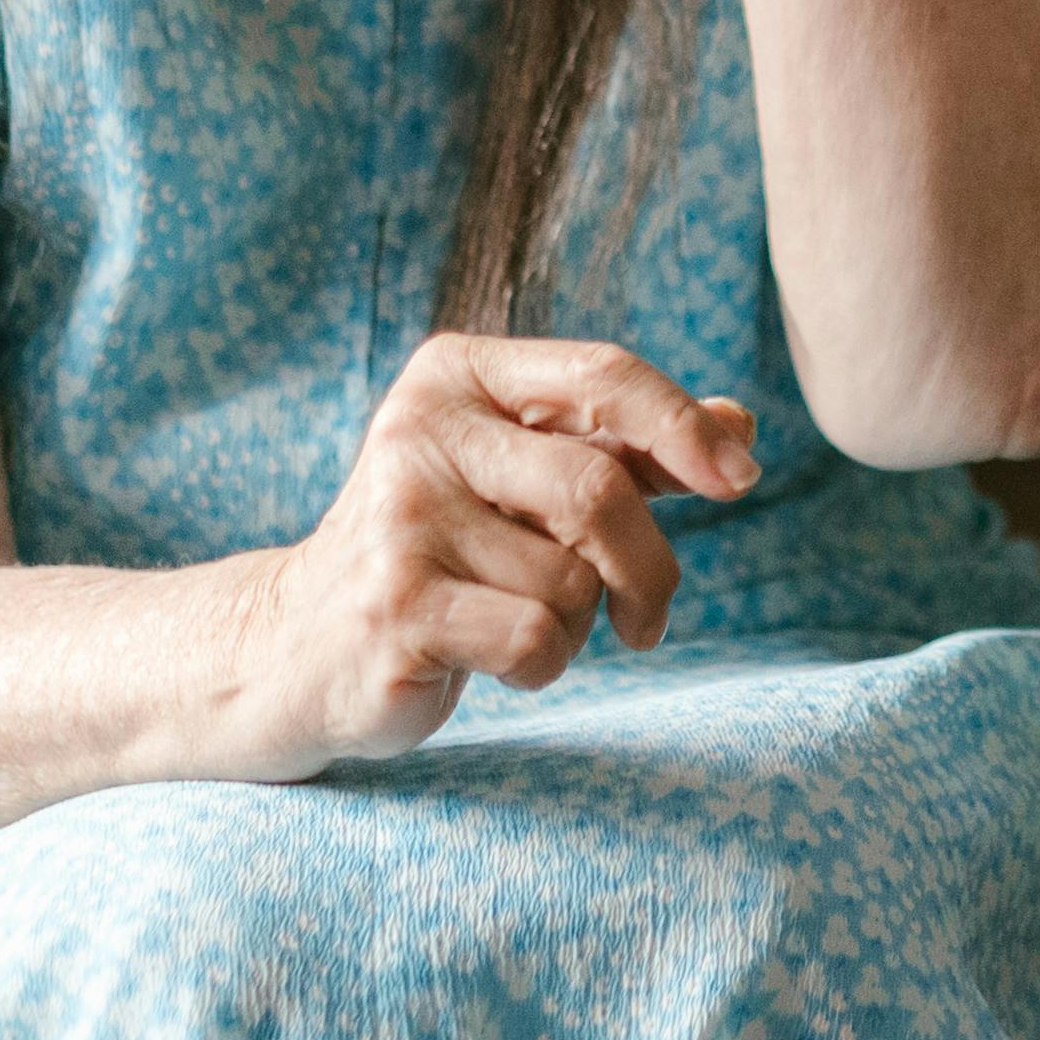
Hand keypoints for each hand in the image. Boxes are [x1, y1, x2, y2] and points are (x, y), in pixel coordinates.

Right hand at [253, 332, 761, 763]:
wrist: (297, 643)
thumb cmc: (438, 551)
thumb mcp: (523, 480)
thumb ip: (624, 447)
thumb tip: (741, 426)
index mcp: (456, 375)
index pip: (603, 374)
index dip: (686, 428)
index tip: (742, 480)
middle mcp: (421, 431)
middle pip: (600, 489)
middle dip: (648, 567)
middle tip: (648, 618)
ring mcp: (401, 519)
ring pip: (572, 580)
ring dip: (580, 625)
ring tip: (517, 622)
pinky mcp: (396, 605)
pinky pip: (536, 638)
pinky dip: (542, 665)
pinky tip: (491, 658)